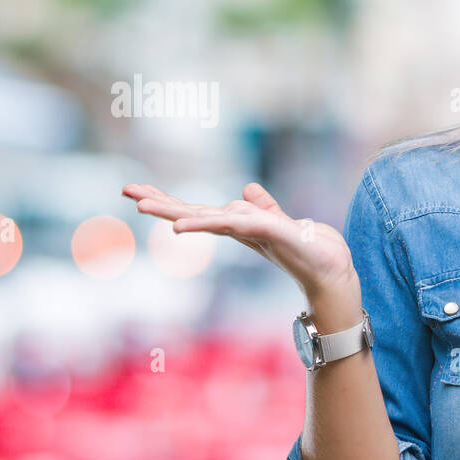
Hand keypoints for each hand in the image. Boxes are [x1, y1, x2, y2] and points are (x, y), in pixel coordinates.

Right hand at [121, 181, 356, 299]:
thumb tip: (248, 189)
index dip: (170, 200)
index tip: (137, 189)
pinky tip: (181, 228)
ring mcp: (250, 231)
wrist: (332, 269)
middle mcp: (240, 229)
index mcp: (239, 224)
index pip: (199, 209)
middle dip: (160, 202)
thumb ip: (264, 207)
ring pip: (206, 218)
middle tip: (127, 192)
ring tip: (142, 206)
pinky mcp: (267, 230)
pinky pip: (232, 222)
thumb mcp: (281, 221)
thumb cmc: (308, 249)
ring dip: (173, 212)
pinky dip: (206, 224)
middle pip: (193, 213)